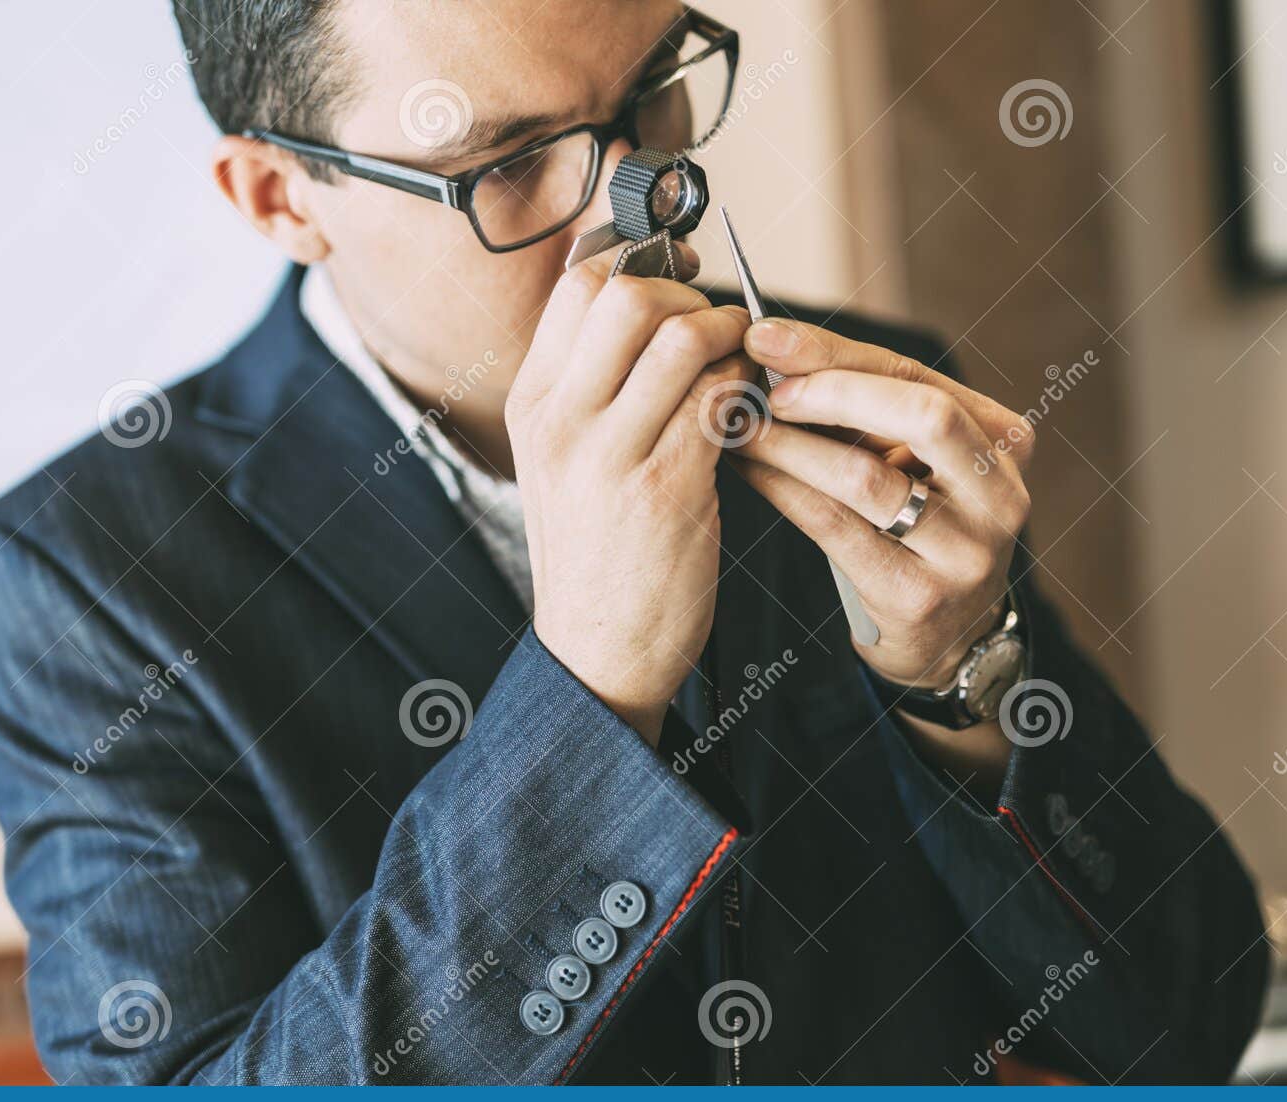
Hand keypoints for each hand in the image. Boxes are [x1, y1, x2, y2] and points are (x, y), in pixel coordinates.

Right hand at [507, 247, 754, 744]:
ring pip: (681, 338)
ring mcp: (609, 454)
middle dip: (692, 295)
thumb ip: (590, 390)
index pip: (577, 285)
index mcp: (533, 404)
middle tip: (721, 327)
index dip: (642, 263)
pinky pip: (720, 399)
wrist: (597, 654)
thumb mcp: (562, 463)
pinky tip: (753, 412)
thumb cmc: (595, 556)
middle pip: (627, 295)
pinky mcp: (667, 490)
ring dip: (731, 339)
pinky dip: (748, 389)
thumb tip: (647, 314)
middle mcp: (561, 420)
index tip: (684, 276)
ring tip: (743, 367)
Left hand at [731, 317, 1033, 691]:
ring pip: (865, 477)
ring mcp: (965, 550)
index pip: (915, 375)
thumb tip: (771, 349)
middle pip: (918, 413)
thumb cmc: (914, 529)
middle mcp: (999, 493)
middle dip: (830, 389)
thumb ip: (864, 409)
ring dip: (790, 444)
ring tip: (738, 425)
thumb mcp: (911, 462)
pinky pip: (835, 527)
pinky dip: (783, 490)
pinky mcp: (919, 596)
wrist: (942, 636)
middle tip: (763, 385)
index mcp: (1004, 440)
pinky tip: (748, 470)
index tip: (764, 334)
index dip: (835, 352)